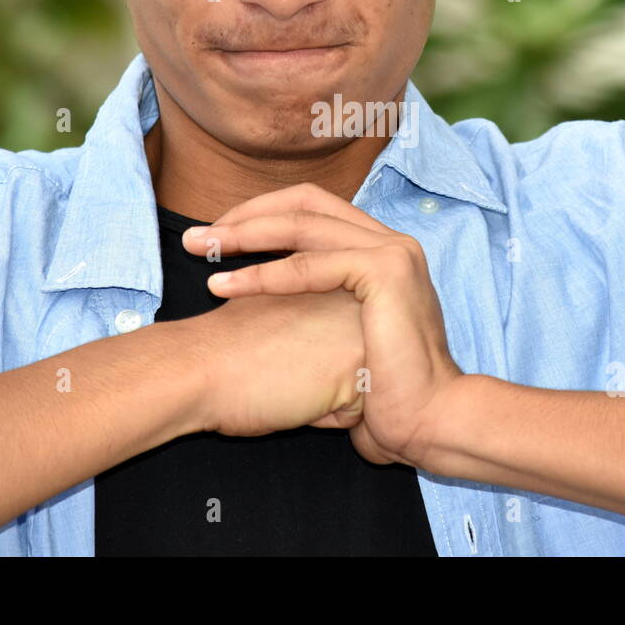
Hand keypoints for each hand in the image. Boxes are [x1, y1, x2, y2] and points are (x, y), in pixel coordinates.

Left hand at [182, 182, 463, 467]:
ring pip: (302, 223)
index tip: (217, 236)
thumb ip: (314, 307)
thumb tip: (261, 306)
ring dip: (244, 235)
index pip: (312, 207)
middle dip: (245, 215)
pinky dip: (265, 272)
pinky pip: (312, 264)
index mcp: (380, 249)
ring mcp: (392, 251)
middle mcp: (390, 240)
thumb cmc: (383, 393)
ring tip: (202, 250)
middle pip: (304, 202)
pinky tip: (230, 285)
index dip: (261, 214)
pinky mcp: (387, 271)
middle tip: (197, 237)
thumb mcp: (340, 336)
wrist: (427, 422)